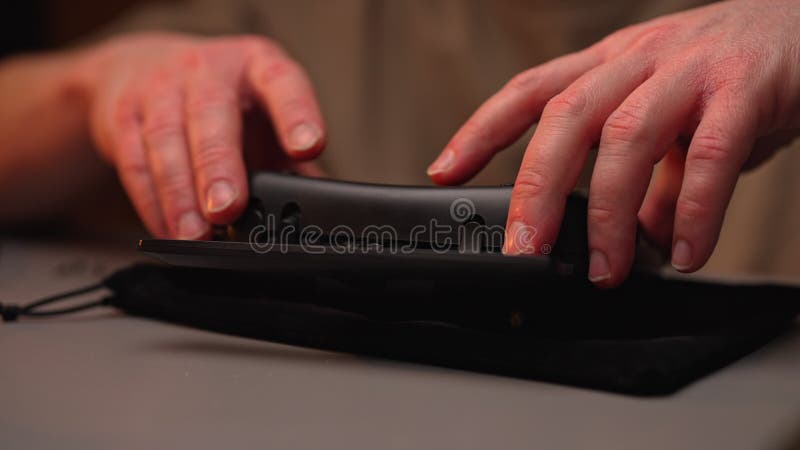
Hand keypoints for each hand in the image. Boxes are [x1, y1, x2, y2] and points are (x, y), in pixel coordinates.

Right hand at [78, 32, 325, 238]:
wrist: (146, 67)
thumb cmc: (224, 101)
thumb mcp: (265, 114)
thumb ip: (292, 160)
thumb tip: (322, 210)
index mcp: (258, 66)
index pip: (282, 83)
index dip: (296, 114)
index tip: (307, 148)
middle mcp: (209, 71)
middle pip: (212, 114)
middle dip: (219, 165)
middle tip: (228, 209)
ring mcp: (162, 89)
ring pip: (166, 141)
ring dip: (180, 194)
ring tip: (195, 234)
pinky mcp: (124, 115)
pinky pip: (135, 163)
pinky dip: (151, 202)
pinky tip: (168, 229)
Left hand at [428, 0, 799, 286]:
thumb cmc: (729, 74)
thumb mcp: (671, 122)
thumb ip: (649, 180)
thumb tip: (634, 237)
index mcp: (610, 64)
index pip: (531, 91)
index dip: (482, 129)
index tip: (444, 171)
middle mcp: (639, 60)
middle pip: (567, 117)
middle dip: (536, 188)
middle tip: (523, 250)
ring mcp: (689, 70)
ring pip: (627, 136)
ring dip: (608, 211)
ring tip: (606, 269)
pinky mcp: (745, 88)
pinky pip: (710, 153)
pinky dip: (693, 209)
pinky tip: (686, 251)